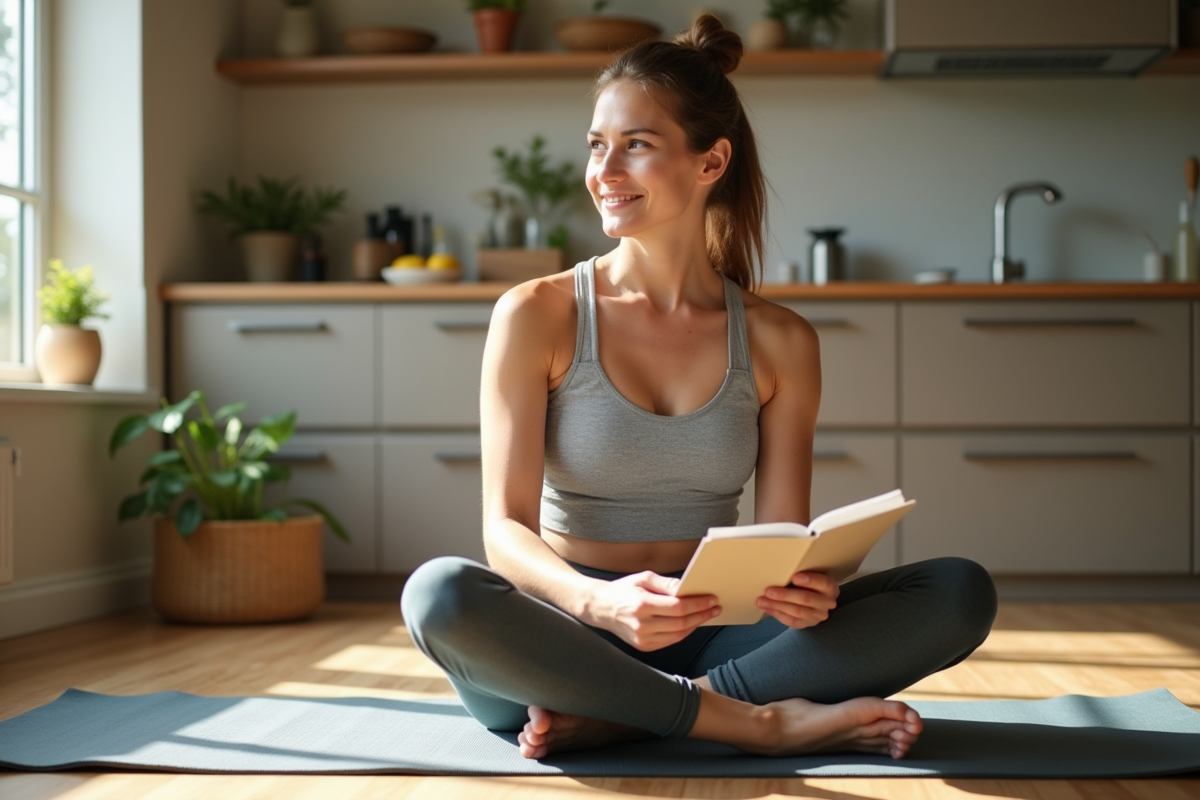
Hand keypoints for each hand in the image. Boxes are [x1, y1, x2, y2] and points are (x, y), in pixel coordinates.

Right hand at [579, 571, 720, 651]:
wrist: (600, 608)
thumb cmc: (622, 590)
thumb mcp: (643, 578)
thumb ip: (666, 583)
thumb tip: (686, 588)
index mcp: (641, 604)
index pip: (678, 607)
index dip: (698, 604)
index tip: (712, 599)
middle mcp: (641, 625)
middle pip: (681, 623)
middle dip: (702, 615)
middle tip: (715, 607)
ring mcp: (642, 639)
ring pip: (679, 635)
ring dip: (696, 625)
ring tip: (706, 615)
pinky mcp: (643, 646)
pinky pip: (670, 641)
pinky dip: (684, 633)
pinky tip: (691, 623)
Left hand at [756, 571, 838, 628]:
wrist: (814, 601)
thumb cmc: (808, 584)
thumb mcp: (809, 576)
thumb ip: (799, 574)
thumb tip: (777, 570)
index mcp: (829, 587)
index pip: (824, 583)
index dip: (810, 580)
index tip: (795, 577)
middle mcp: (827, 602)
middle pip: (806, 599)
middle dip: (785, 595)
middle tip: (768, 591)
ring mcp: (818, 615)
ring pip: (797, 611)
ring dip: (777, 605)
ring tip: (762, 601)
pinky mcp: (808, 624)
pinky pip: (792, 621)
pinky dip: (778, 614)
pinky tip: (768, 608)